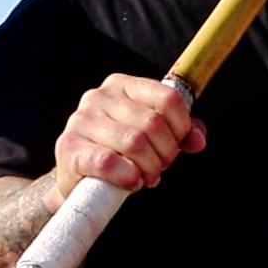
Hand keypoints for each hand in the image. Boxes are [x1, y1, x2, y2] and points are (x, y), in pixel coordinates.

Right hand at [50, 74, 206, 207]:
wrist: (77, 177)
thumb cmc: (118, 153)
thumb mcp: (150, 136)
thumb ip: (178, 133)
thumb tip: (198, 140)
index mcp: (122, 85)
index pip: (168, 98)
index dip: (182, 126)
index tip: (178, 145)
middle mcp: (99, 96)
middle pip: (153, 123)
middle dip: (166, 153)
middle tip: (160, 167)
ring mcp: (81, 120)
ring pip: (134, 143)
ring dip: (149, 167)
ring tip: (147, 177)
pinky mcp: (69, 147)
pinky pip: (108, 161)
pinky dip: (128, 176)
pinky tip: (132, 182)